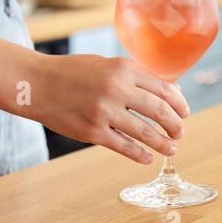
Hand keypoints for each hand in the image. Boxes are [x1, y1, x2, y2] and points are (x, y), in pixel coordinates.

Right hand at [27, 53, 189, 163]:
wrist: (37, 84)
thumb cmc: (74, 72)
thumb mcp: (107, 65)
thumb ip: (137, 77)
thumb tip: (172, 90)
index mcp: (123, 68)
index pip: (164, 88)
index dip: (179, 103)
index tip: (184, 113)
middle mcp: (117, 89)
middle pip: (160, 111)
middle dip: (175, 125)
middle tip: (179, 133)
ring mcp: (104, 112)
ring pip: (145, 132)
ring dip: (163, 143)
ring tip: (171, 148)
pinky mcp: (92, 132)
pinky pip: (124, 146)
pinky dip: (140, 154)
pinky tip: (148, 157)